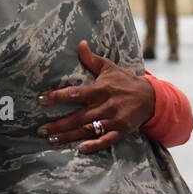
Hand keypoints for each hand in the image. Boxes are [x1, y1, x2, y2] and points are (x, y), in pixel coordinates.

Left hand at [37, 42, 154, 153]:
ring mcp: (114, 119)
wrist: (152, 97)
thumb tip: (80, 43)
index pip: (75, 93)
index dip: (57, 96)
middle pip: (79, 116)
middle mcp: (106, 105)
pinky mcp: (122, 130)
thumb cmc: (125, 82)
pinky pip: (107, 140)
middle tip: (41, 129)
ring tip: (52, 139)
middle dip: (59, 124)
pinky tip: (81, 149)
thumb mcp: (109, 68)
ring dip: (69, 136)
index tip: (40, 100)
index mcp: (101, 90)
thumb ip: (92, 59)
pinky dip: (94, 145)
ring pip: (89, 129)